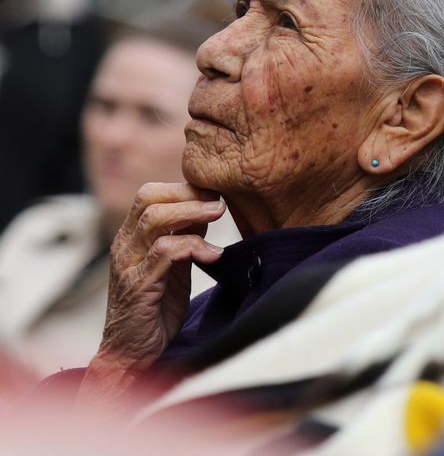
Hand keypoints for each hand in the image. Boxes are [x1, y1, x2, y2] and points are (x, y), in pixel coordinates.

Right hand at [80, 183, 225, 403]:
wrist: (132, 354)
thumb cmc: (156, 309)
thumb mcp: (174, 266)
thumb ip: (185, 237)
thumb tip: (209, 208)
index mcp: (132, 238)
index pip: (150, 194)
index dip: (183, 188)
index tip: (215, 192)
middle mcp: (125, 246)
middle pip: (149, 197)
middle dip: (188, 193)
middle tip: (219, 200)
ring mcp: (129, 264)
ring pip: (154, 219)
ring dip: (192, 212)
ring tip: (220, 213)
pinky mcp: (139, 285)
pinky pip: (163, 252)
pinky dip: (193, 246)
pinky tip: (214, 254)